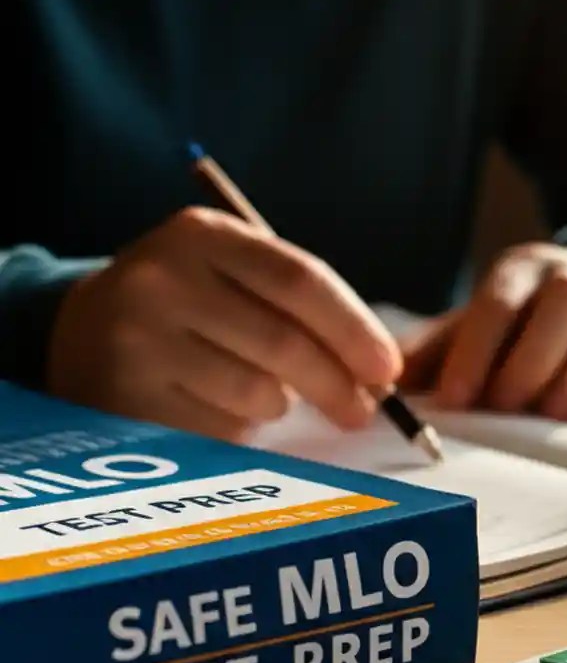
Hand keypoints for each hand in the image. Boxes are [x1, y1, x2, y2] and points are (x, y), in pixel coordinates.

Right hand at [47, 206, 401, 441]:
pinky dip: (239, 428)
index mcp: (203, 235)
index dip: (353, 328)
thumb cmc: (192, 304)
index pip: (299, 279)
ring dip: (281, 405)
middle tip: (365, 410)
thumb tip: (380, 368)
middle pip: (282, 340)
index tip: (387, 369)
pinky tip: (223, 410)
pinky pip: (217, 427)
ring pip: (254, 391)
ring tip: (271, 397)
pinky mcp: (125, 397)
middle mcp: (162, 279)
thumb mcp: (233, 275)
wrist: (82, 330)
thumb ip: (300, 305)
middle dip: (336, 383)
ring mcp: (137, 339)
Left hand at [401, 243, 566, 424]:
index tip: (454, 400)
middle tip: (505, 409)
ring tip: (550, 417)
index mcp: (525, 270)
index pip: (500, 299)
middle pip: (566, 301)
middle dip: (531, 362)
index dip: (475, 350)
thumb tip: (382, 390)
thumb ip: (435, 356)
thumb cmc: (523, 335)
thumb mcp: (476, 333)